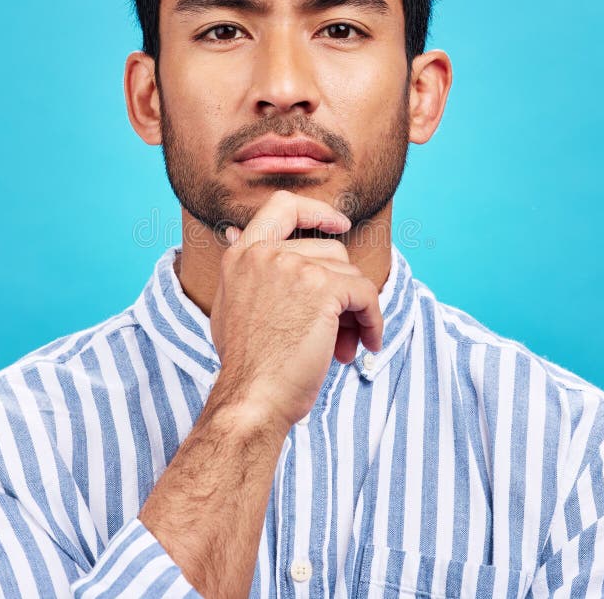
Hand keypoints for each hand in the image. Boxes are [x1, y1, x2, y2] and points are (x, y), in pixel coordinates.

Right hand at [208, 190, 383, 429]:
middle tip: (338, 328)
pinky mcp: (322, 288)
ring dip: (355, 312)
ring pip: (351, 276)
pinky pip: (366, 294)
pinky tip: (367, 344)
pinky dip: (373, 320)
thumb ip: (244, 269)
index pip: (283, 206)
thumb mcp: (230, 304)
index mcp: (242, 255)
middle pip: (330, 252)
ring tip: (344, 345)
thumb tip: (238, 232)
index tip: (340, 225)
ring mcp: (293, 266)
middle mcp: (265, 254)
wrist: (252, 398)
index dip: (317, 210)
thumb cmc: (247, 364)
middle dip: (342, 289)